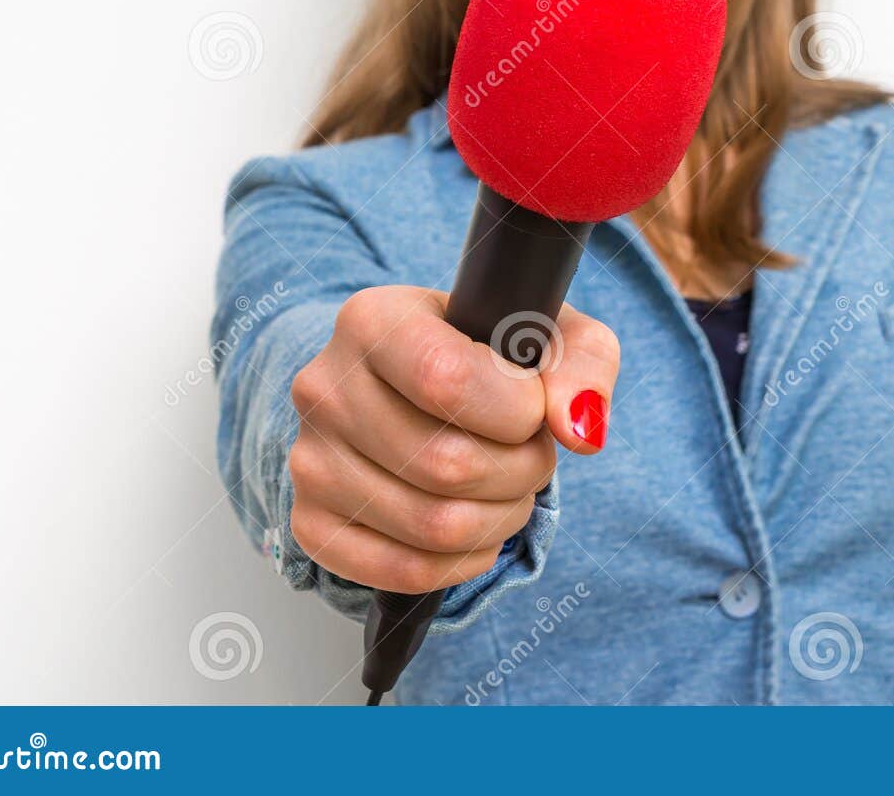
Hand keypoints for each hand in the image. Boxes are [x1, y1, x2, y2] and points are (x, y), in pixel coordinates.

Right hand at [287, 285, 617, 593]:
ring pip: (432, 526)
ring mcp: (310, 460)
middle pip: (447, 464)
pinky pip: (402, 572)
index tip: (532, 406)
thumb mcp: (552, 334)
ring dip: (500, 519)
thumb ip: (583, 364)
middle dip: (520, 471)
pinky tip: (477, 528)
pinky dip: (462, 562)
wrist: (419, 388)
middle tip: (531, 454)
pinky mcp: (312, 523)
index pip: (448, 380)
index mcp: (372, 320)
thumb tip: (579, 428)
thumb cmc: (491, 354)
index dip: (516, 412)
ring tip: (509, 488)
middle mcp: (325, 387)